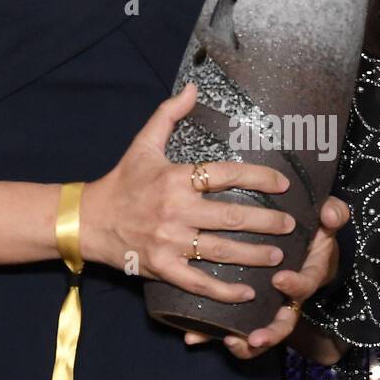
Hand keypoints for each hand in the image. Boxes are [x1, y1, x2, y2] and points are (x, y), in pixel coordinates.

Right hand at [79, 81, 295, 301]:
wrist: (89, 220)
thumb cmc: (122, 181)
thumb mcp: (143, 144)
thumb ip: (169, 114)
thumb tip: (193, 86)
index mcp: (175, 178)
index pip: (225, 175)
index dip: (258, 179)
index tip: (283, 184)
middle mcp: (175, 210)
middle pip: (232, 217)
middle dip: (267, 222)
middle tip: (290, 225)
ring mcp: (170, 242)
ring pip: (222, 251)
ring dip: (255, 255)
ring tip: (279, 255)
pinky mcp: (164, 268)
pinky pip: (199, 282)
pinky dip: (225, 291)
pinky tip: (248, 292)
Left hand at [183, 194, 351, 357]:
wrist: (301, 240)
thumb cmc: (312, 229)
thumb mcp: (326, 218)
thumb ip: (334, 214)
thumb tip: (331, 216)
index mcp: (307, 276)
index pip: (304, 285)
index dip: (295, 285)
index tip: (279, 279)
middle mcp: (287, 297)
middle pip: (283, 323)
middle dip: (270, 333)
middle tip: (256, 338)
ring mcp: (266, 304)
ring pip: (258, 333)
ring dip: (243, 343)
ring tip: (228, 343)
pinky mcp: (243, 305)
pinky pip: (231, 325)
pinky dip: (213, 334)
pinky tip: (194, 338)